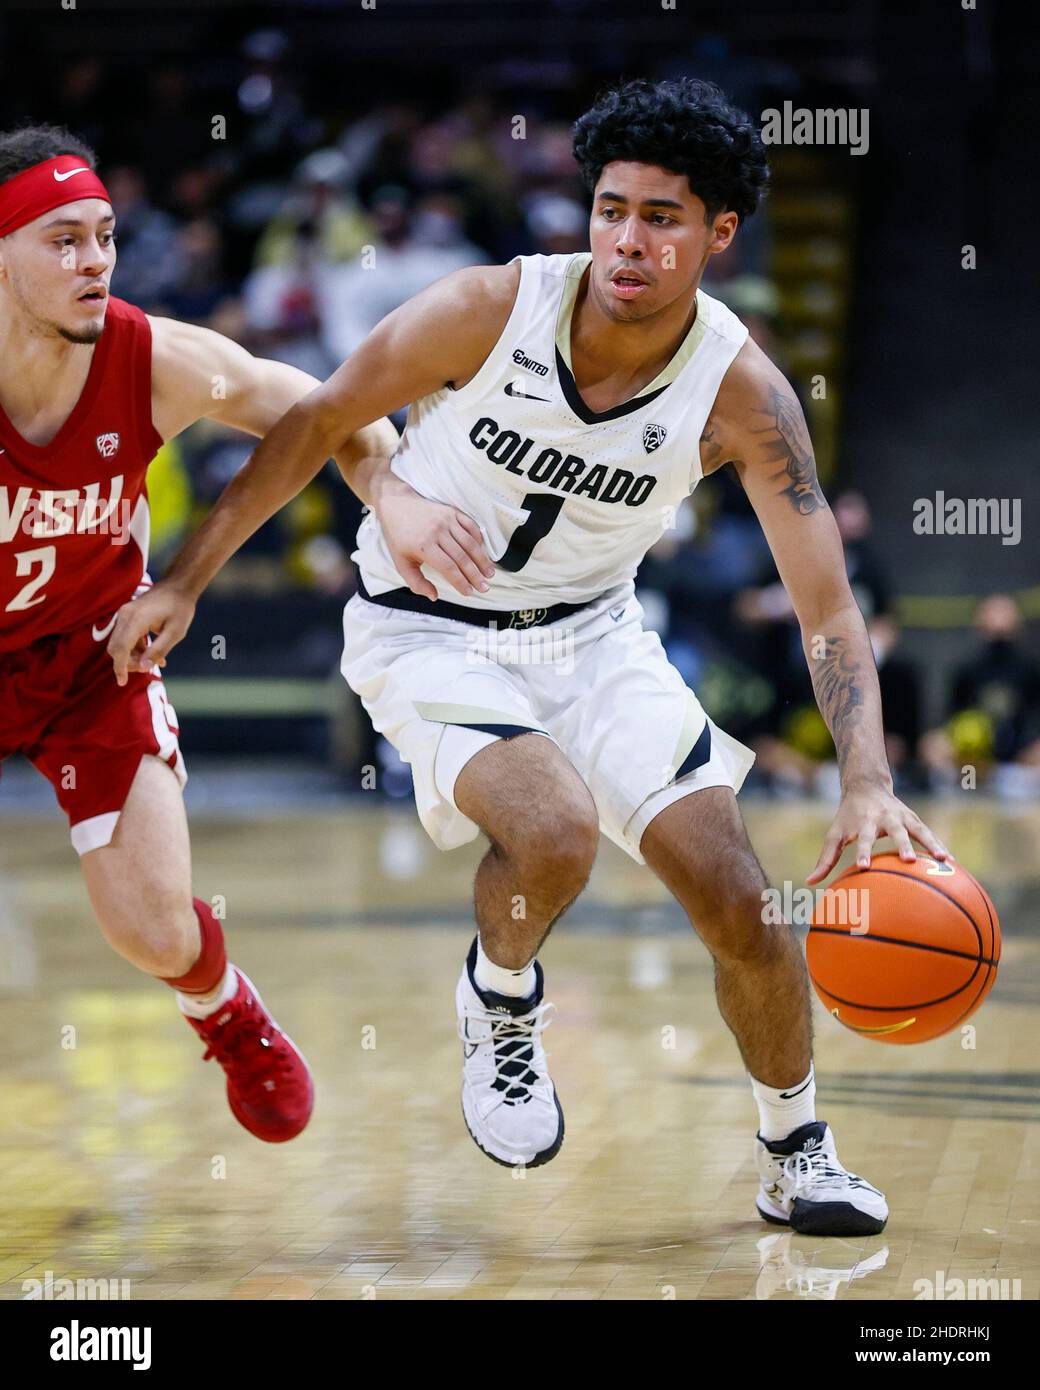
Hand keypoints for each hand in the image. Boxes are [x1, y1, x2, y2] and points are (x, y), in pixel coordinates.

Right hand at [108, 582, 195, 686]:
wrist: (178, 586)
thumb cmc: (179, 608)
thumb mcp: (175, 633)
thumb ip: (158, 650)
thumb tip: (143, 667)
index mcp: (135, 619)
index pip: (120, 648)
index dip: (120, 667)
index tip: (122, 682)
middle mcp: (125, 616)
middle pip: (116, 648)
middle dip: (128, 663)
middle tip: (147, 669)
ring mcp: (124, 615)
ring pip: (120, 644)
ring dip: (133, 657)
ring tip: (154, 662)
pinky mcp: (128, 616)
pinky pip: (126, 637)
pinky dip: (136, 648)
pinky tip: (153, 655)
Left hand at [373, 474, 494, 600]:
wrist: (396, 504)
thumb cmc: (398, 536)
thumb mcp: (401, 562)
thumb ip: (416, 582)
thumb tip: (434, 596)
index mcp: (423, 546)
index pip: (448, 567)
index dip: (460, 582)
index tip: (469, 592)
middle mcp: (437, 532)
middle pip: (462, 557)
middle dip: (475, 574)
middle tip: (484, 587)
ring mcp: (446, 520)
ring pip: (470, 543)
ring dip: (482, 560)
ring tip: (489, 573)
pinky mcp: (452, 511)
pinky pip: (470, 526)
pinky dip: (479, 540)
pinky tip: (483, 552)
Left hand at [806, 783, 951, 884]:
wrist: (866, 786)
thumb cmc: (848, 817)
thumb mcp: (834, 834)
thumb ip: (825, 859)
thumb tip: (809, 882)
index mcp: (865, 823)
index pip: (863, 839)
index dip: (863, 852)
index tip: (863, 867)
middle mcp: (886, 818)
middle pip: (896, 832)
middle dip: (903, 845)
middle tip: (909, 860)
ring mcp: (903, 817)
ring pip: (919, 830)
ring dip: (932, 843)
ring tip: (945, 860)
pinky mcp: (914, 820)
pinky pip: (930, 834)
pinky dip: (940, 845)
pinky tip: (953, 863)